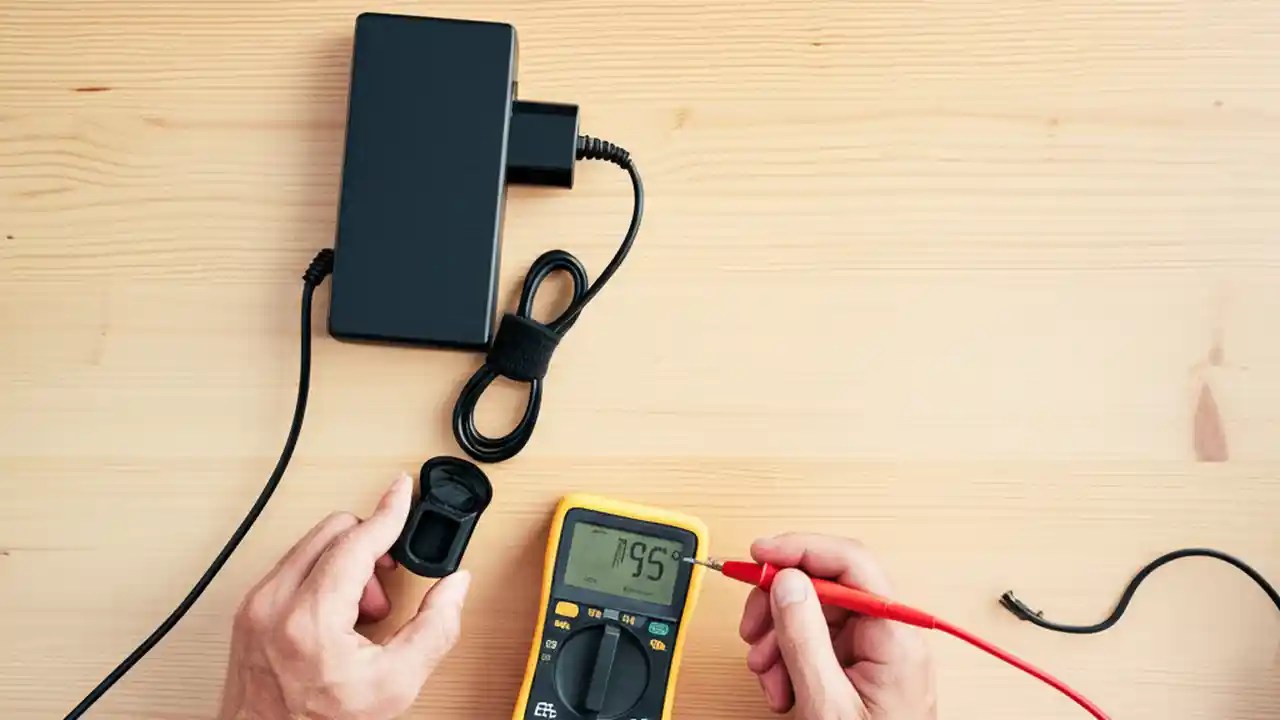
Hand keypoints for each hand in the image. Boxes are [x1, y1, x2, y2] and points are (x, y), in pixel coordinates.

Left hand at [217, 474, 470, 719]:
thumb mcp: (395, 687)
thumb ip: (435, 629)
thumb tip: (454, 586)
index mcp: (310, 620)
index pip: (356, 542)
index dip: (389, 512)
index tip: (401, 490)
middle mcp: (274, 604)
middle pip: (333, 532)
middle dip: (370, 547)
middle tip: (386, 584)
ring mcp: (256, 605)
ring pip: (311, 545)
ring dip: (346, 563)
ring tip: (360, 610)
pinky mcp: (248, 610)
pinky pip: (293, 567)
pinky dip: (322, 578)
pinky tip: (336, 614)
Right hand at [739, 534, 935, 719]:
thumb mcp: (827, 702)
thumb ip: (805, 637)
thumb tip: (787, 582)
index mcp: (895, 637)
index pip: (851, 563)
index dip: (802, 549)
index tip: (760, 554)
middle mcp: (891, 637)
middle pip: (827, 587)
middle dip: (780, 604)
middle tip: (752, 627)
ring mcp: (877, 653)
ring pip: (815, 616)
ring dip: (779, 638)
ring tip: (766, 672)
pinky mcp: (862, 669)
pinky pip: (819, 643)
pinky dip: (789, 659)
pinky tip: (780, 686)